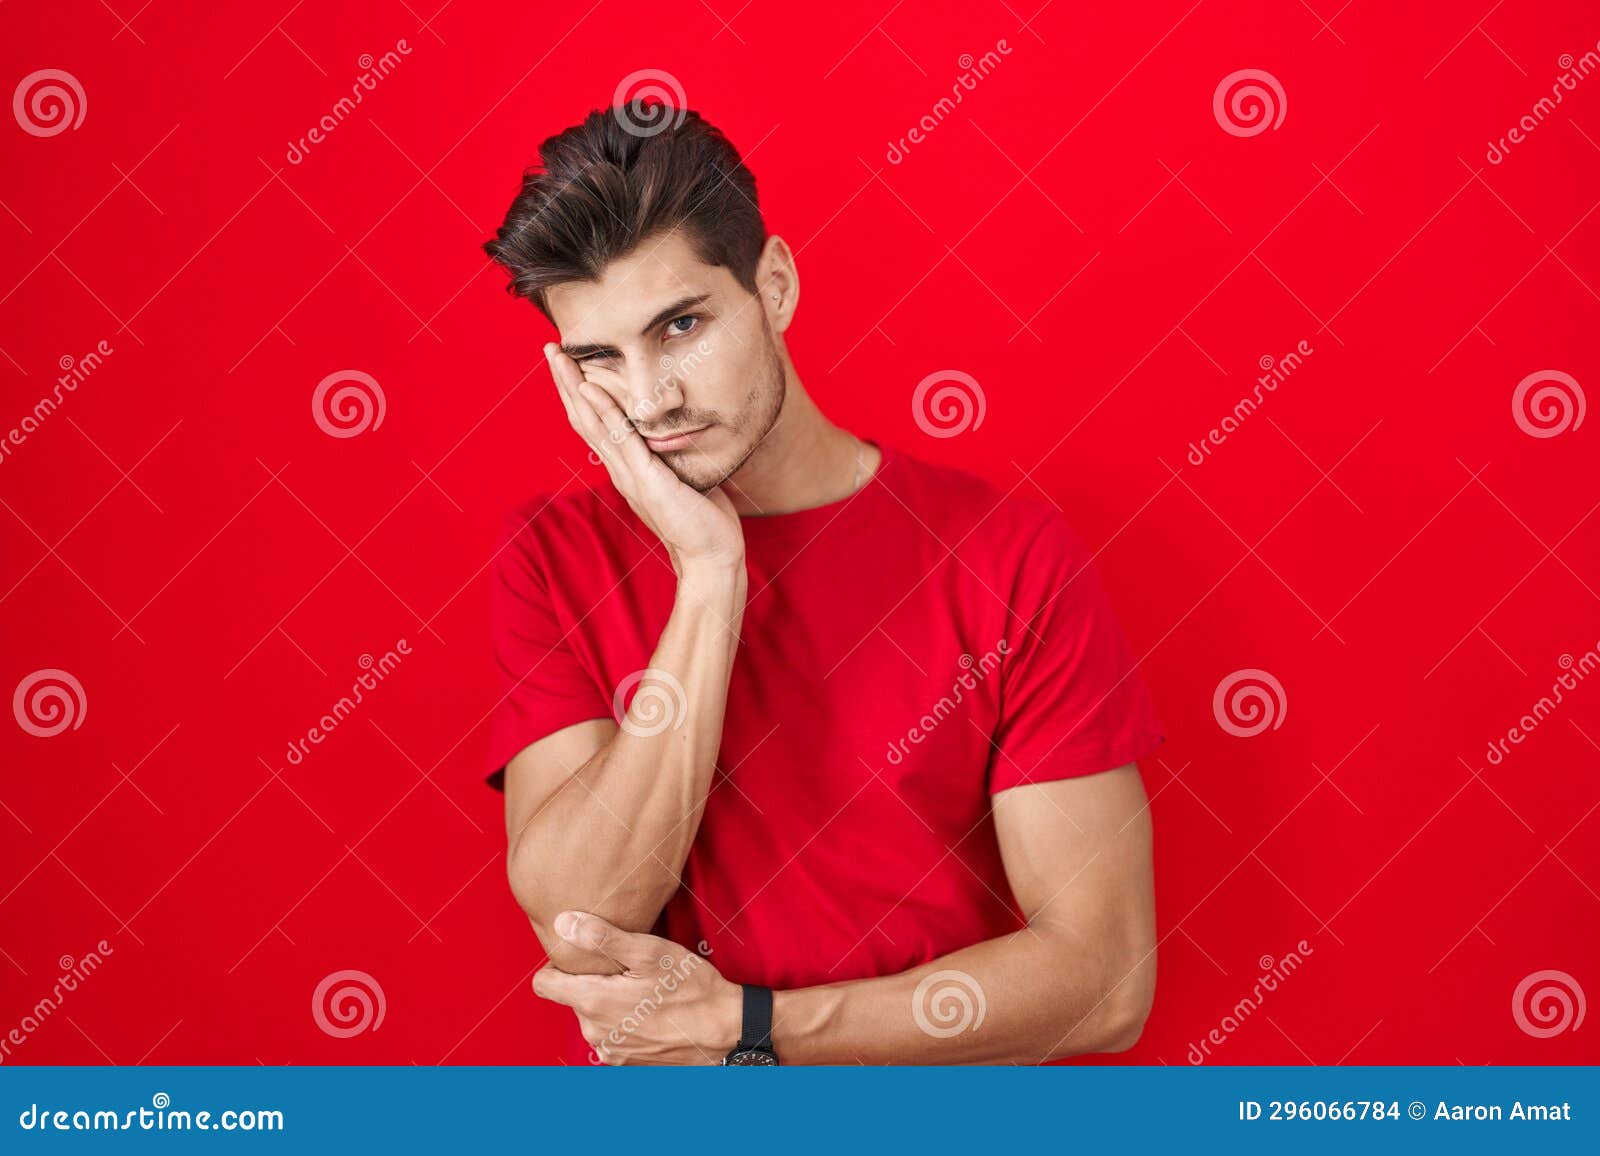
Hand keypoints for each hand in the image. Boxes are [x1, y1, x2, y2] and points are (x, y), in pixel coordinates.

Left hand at [531, 911, 740, 1065]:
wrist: (725, 1030)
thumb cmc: (690, 987)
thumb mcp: (649, 951)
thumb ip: (600, 937)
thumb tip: (563, 923)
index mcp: (593, 1002)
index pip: (544, 985)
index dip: (558, 963)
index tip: (583, 953)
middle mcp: (594, 1032)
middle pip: (572, 997)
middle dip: (591, 979)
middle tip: (626, 966)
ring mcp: (610, 1050)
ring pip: (592, 1015)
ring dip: (608, 1000)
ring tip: (641, 987)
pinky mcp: (626, 1061)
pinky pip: (610, 1032)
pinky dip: (623, 1019)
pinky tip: (649, 1008)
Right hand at [546, 344, 744, 577]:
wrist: (710, 554)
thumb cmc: (702, 517)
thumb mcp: (680, 475)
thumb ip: (668, 453)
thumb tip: (674, 429)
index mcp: (625, 468)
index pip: (593, 423)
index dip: (577, 392)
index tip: (568, 361)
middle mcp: (619, 470)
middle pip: (582, 417)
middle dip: (565, 381)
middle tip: (551, 347)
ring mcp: (628, 475)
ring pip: (591, 423)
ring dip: (573, 387)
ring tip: (560, 357)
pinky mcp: (645, 480)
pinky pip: (619, 439)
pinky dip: (602, 411)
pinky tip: (590, 387)